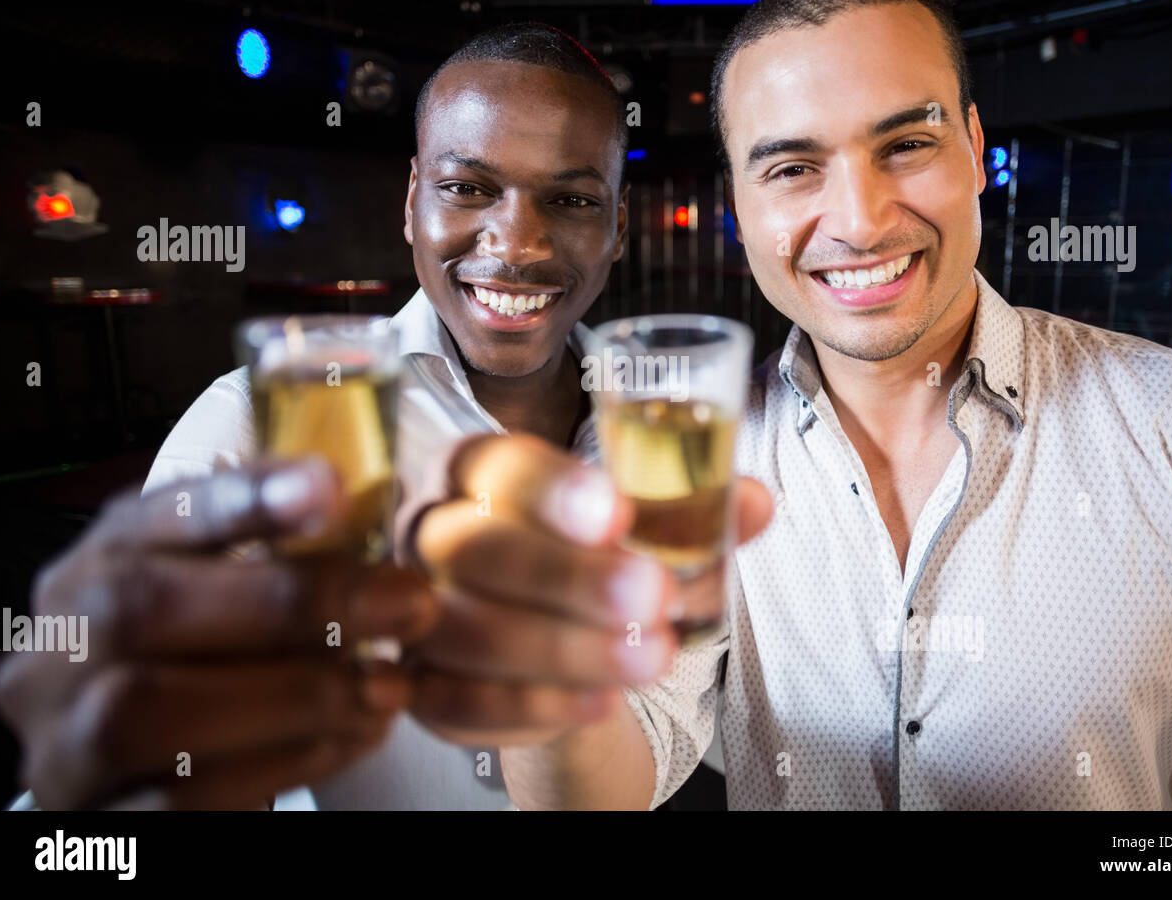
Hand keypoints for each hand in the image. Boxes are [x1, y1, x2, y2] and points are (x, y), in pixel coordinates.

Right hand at [0, 457, 438, 809]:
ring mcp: (62, 741)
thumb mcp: (221, 596)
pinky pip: (180, 800)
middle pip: (139, 609)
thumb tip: (346, 494)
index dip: (237, 498)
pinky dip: (283, 763)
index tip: (331, 488)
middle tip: (404, 602)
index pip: (148, 515)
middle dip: (288, 601)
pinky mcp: (98, 822)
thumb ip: (268, 549)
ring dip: (293, 694)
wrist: (147, 776)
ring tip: (386, 684)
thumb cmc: (204, 667)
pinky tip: (354, 736)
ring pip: (149, 712)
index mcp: (94, 569)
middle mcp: (56, 647)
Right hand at [405, 433, 771, 748]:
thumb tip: (755, 502)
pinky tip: (598, 702)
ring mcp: (416, 611)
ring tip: (648, 660)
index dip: (555, 489)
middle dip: (565, 577)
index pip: (501, 465)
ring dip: (561, 649)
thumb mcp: (650, 535)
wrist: (558, 647)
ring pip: (462, 628)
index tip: (617, 513)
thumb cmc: (593, 566)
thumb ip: (700, 513)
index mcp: (484, 474)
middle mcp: (436, 533)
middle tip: (650, 597)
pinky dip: (529, 706)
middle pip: (475, 545)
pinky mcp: (421, 683)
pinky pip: (453, 701)